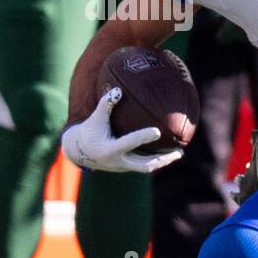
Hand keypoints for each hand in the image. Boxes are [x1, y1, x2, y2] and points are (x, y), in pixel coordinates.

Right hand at [61, 88, 182, 172]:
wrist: (79, 152)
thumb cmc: (89, 131)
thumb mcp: (95, 118)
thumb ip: (105, 105)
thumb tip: (118, 90)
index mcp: (109, 149)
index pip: (128, 143)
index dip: (142, 138)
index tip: (158, 131)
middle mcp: (117, 161)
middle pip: (144, 164)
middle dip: (162, 159)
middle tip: (179, 151)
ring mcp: (122, 167)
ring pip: (146, 167)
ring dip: (163, 161)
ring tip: (179, 152)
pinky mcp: (126, 168)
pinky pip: (144, 165)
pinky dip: (157, 160)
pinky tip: (169, 152)